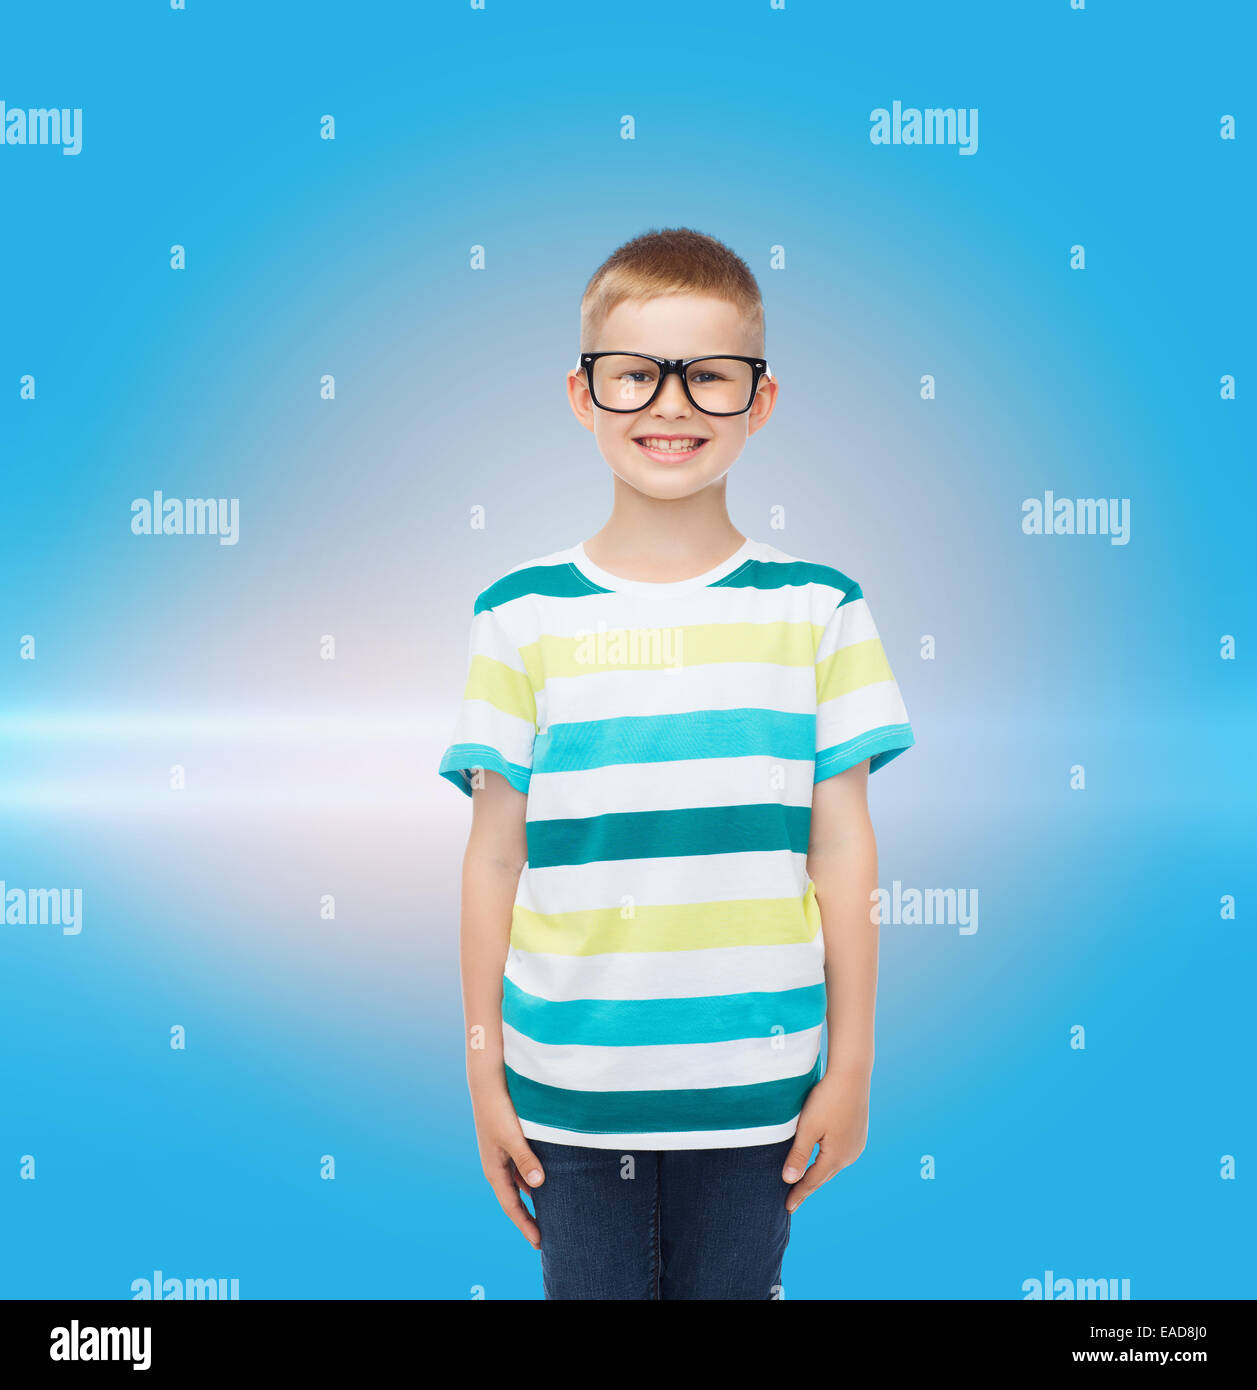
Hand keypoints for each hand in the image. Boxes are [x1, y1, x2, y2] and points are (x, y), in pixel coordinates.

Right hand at [472, 1088, 545, 1247]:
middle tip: (546, 1236)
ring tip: (553, 1212)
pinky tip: (550, 1179)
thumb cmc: (498, 1108)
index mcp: (494, 1170)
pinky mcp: (511, 1142)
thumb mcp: (513, 1136)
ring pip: (521, 1183)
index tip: (539, 1243)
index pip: (511, 1206)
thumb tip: (538, 1186)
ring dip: (534, 1198)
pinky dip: (536, 1178)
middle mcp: (498, 1166)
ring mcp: (504, 1154)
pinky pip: (525, 1167)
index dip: (525, 1225)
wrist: (489, 1080)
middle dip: (529, 1217)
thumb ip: (525, 1159)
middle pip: (516, 1199)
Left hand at [780, 1072, 868, 1213]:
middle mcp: (850, 1155)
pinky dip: (828, 1161)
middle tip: (793, 1200)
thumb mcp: (807, 1127)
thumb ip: (798, 1155)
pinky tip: (823, 1161)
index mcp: (836, 1156)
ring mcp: (857, 1145)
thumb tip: (789, 1180)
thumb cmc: (827, 1099)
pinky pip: (840, 1154)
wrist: (852, 1075)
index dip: (798, 1194)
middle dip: (808, 1187)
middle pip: (824, 1176)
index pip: (812, 1182)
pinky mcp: (859, 1134)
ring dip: (819, 1174)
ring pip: (833, 1166)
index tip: (787, 1207)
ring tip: (805, 1183)